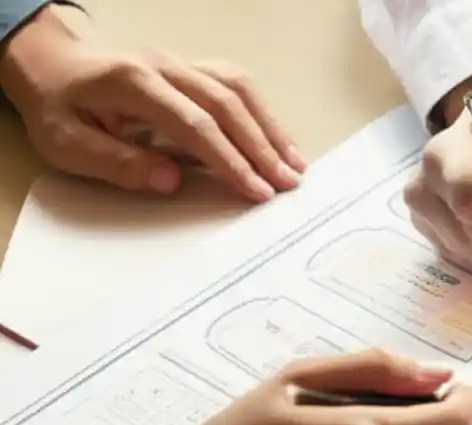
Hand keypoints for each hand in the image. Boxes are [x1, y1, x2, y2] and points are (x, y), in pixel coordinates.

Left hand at [0, 3, 305, 201]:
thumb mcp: (66, 143)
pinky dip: (264, 113)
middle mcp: (164, 65)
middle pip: (226, 103)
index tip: (255, 190)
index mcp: (132, 82)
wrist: (52, 64)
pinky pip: (236, 84)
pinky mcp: (193, 69)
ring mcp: (182, 63)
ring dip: (271, 128)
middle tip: (287, 183)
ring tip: (296, 164)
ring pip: (239, 89)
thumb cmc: (60, 107)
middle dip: (262, 147)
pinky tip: (279, 139)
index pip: (194, 123)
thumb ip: (116, 163)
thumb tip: (170, 181)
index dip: (229, 159)